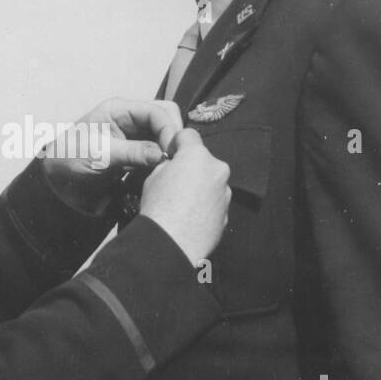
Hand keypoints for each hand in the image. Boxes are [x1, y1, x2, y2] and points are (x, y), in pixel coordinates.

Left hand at [41, 98, 182, 212]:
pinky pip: (157, 152)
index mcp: (118, 110)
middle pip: (165, 118)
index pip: (156, 111)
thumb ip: (132, 153)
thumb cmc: (69, 160)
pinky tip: (163, 172)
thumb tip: (162, 154)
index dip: (169, 128)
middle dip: (173, 135)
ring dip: (170, 149)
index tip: (173, 151)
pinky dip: (164, 161)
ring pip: (164, 136)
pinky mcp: (135, 154)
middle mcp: (129, 119)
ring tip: (172, 167)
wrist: (55, 183)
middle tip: (176, 159)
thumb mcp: (100, 154)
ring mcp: (134, 136)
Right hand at [138, 129, 230, 265]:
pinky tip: (190, 217)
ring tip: (183, 205)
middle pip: (203, 160)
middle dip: (191, 168)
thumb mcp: (153, 177)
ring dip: (200, 187)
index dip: (177, 143)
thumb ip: (168, 165)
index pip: (189, 135)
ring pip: (211, 182)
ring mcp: (225, 193)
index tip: (171, 155)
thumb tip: (173, 166)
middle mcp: (217, 170)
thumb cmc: (158, 208)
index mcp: (198, 156)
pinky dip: (205, 206)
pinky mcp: (227, 213)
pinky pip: (215, 202)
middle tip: (174, 183)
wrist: (171, 244)